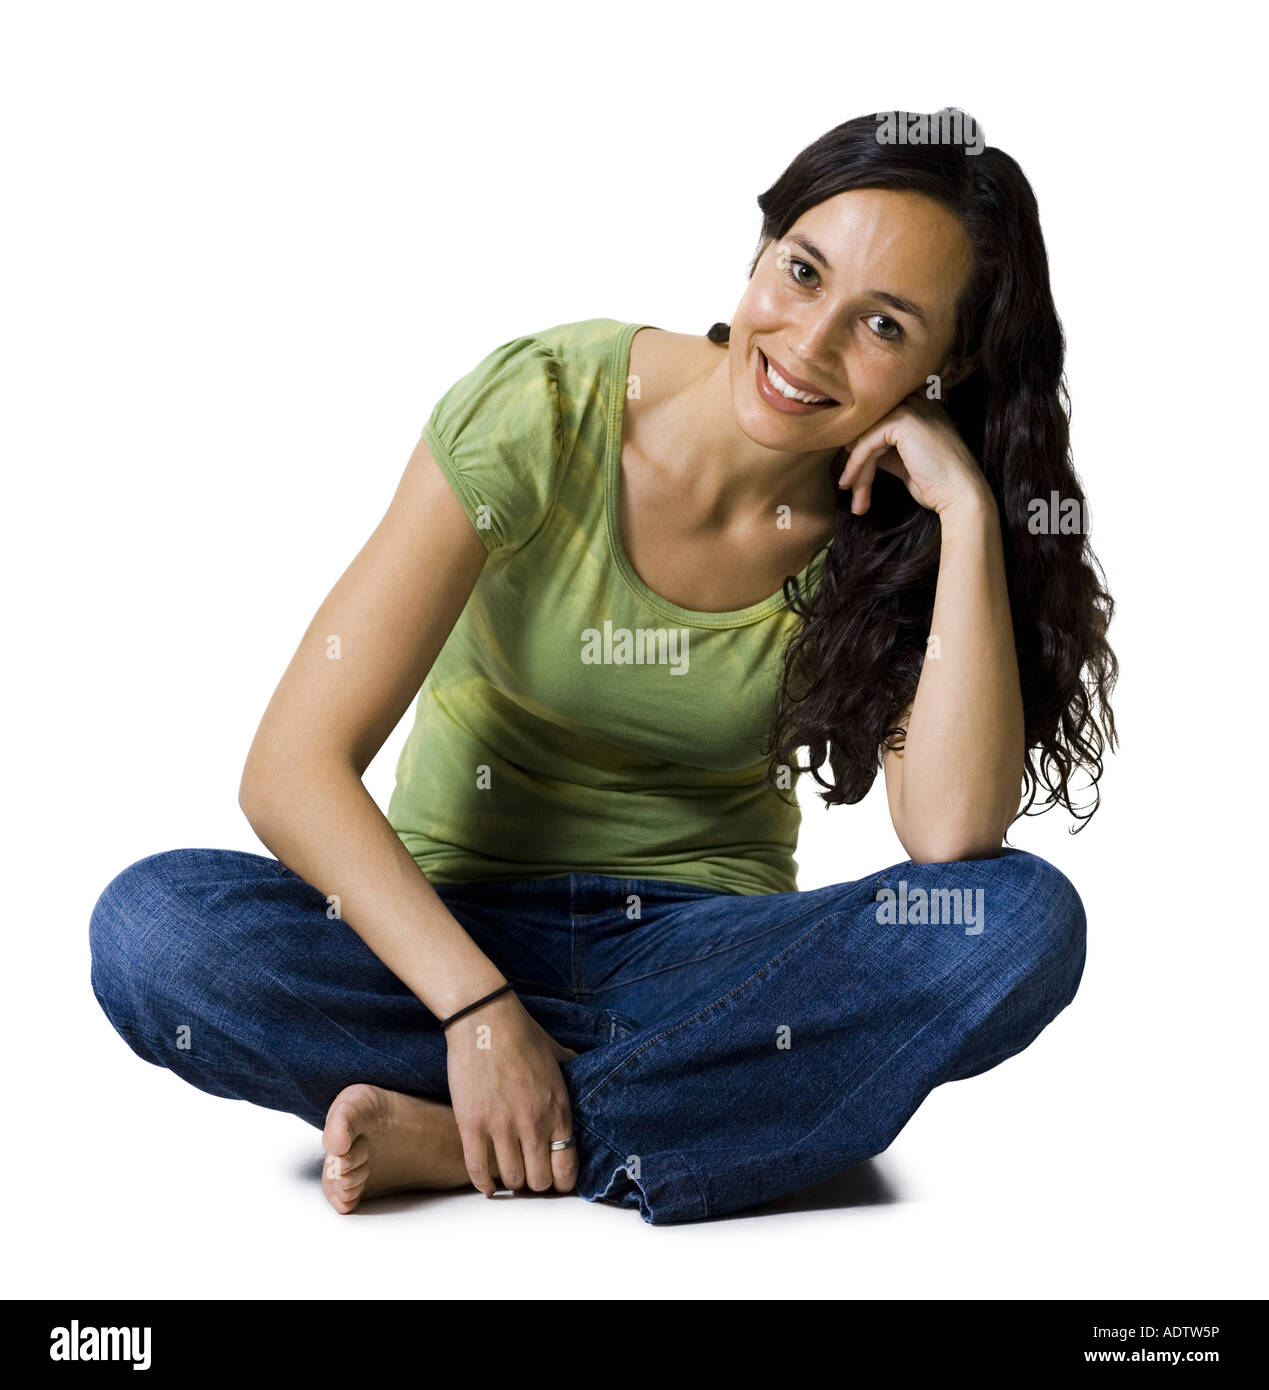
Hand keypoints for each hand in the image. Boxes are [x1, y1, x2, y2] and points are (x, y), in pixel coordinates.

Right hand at [444, 990, 579, 1196]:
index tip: (555, 1179)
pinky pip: (478, 1169)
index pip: (567, 1168)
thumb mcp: (558, 1054)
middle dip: (537, 1184)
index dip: (562, 1182)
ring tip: (511, 1174)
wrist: (485, 1019)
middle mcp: (533, 1123)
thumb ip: (573, 1070)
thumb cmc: (522, 1034)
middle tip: (531, 1175)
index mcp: (558, 1109)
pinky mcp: (472, 1124)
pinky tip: (488, 1185)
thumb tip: (587, 1071)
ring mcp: (501, 1126)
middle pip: (539, 1182)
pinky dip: (484, 1184)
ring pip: (512, 1179)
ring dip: (512, 1182)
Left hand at [837, 392, 990, 517]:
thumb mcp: (903, 461)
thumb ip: (882, 449)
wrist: (960, 495)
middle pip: (869, 428)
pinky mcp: (903, 419)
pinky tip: (852, 483)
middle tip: (847, 487)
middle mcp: (917, 400)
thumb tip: (851, 446)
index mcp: (920, 407)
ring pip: (865, 436)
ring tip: (855, 498)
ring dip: (856, 469)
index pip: (878, 423)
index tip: (851, 475)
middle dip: (856, 461)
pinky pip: (866, 442)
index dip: (860, 448)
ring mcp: (911, 407)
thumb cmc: (936, 483)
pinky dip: (857, 464)